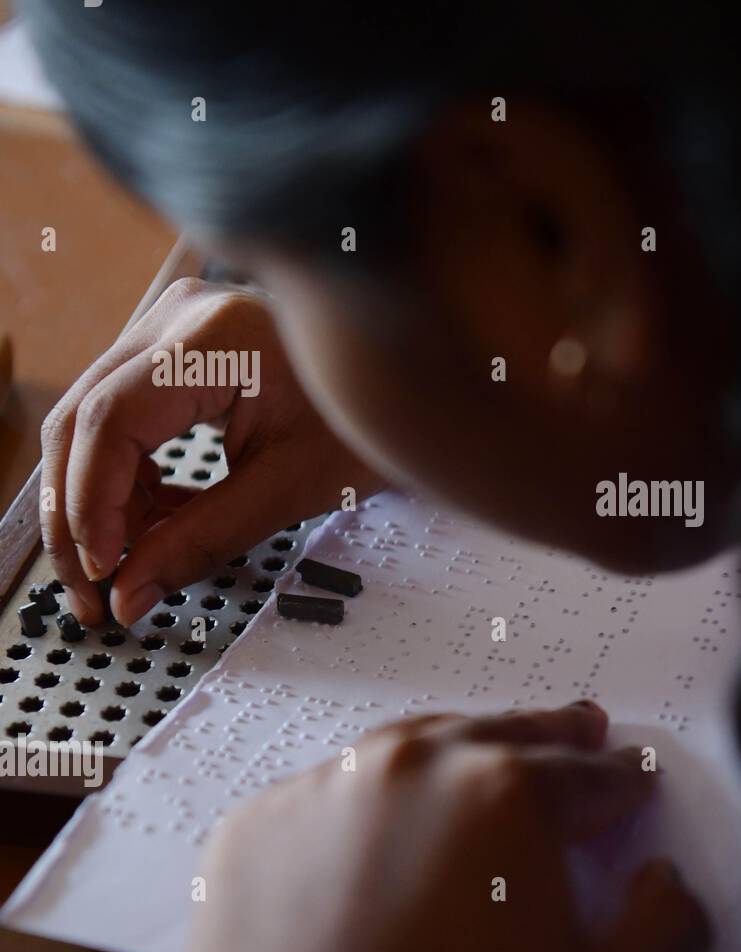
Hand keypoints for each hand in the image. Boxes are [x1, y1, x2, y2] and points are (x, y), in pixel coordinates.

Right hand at [39, 277, 384, 625]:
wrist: (409, 384)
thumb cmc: (365, 421)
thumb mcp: (289, 488)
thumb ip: (202, 539)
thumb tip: (131, 591)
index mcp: (212, 338)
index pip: (111, 422)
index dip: (92, 504)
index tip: (101, 570)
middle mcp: (178, 317)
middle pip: (84, 419)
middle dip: (78, 514)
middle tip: (89, 591)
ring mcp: (172, 329)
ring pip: (92, 422)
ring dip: (96, 501)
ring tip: (122, 567)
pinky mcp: (176, 353)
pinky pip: (122, 419)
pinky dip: (126, 478)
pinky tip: (149, 526)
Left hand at [178, 701, 709, 951]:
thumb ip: (664, 927)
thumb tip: (666, 887)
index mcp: (504, 791)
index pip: (591, 772)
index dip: (622, 782)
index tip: (629, 783)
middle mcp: (410, 768)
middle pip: (501, 736)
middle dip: (550, 740)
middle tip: (579, 732)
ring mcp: (322, 792)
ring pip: (411, 750)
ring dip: (459, 756)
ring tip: (488, 762)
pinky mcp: (254, 831)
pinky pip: (329, 795)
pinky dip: (368, 805)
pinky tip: (392, 836)